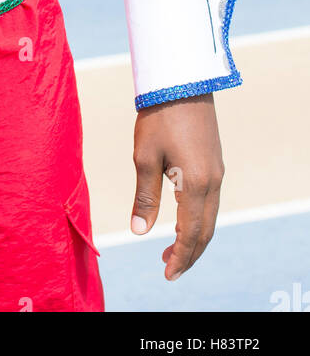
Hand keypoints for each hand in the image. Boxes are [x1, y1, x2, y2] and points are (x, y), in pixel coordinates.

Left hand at [131, 93, 224, 280]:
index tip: (168, 275)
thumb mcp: (144, 157)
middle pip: (205, 231)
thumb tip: (139, 232)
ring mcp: (217, 171)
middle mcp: (213, 182)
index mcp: (196, 184)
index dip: (180, 258)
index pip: (190, 234)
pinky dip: (199, 219)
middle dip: (189, 254)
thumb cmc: (158, 116)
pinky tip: (183, 218)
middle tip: (168, 269)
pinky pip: (211, 202)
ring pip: (210, 217)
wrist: (182, 80)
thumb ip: (144, 196)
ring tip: (171, 249)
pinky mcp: (215, 161)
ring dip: (194, 237)